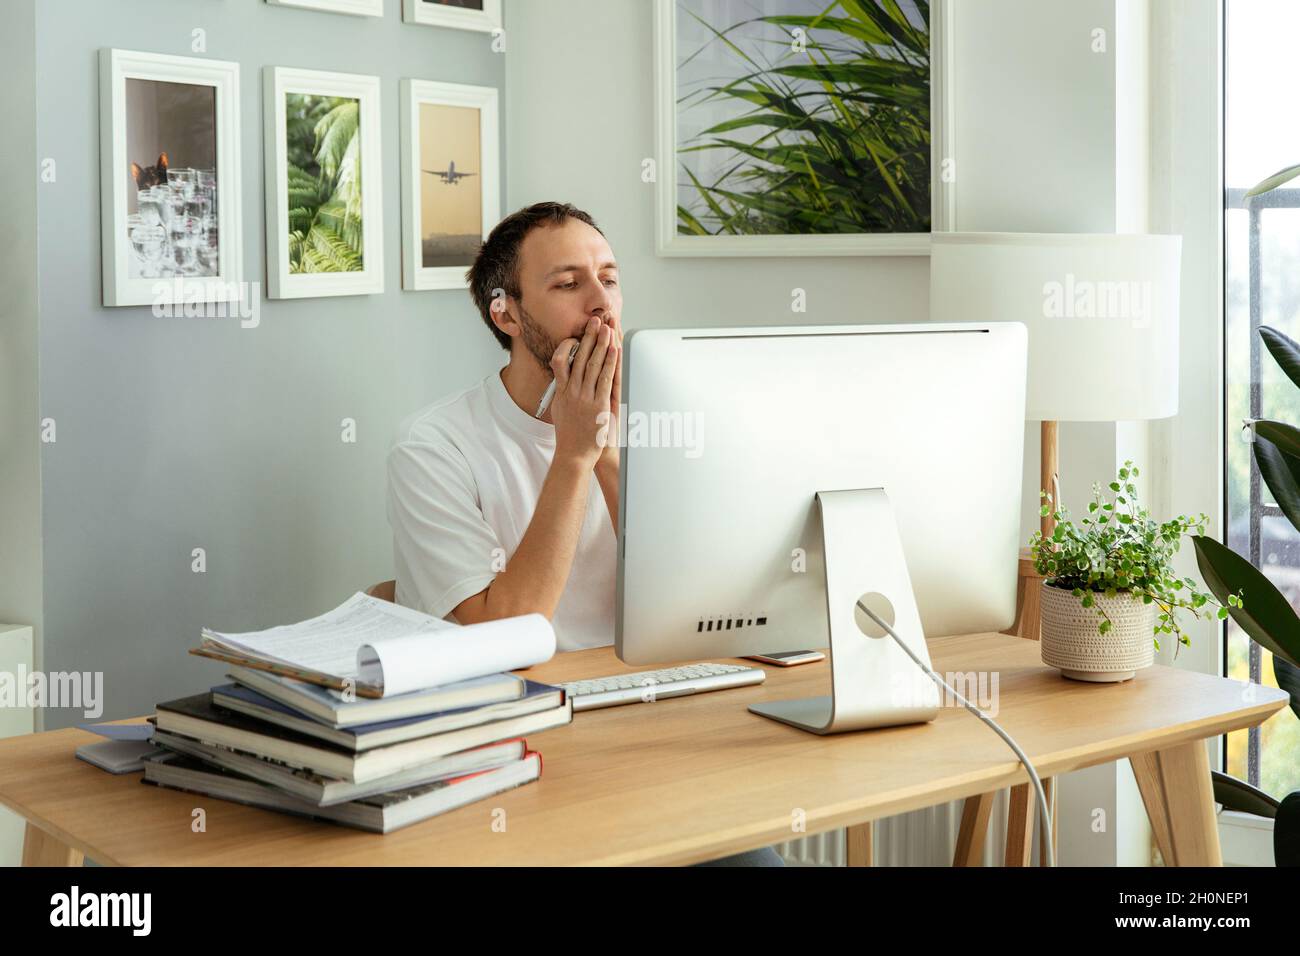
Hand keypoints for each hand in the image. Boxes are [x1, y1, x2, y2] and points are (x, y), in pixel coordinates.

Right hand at [550, 316, 616, 468]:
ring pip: (593, 364)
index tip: (576, 335)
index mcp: (561, 392)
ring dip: (601, 344)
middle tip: (594, 319)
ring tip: (606, 327)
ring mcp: (585, 397)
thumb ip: (563, 393)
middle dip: (588, 337)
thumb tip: (562, 380)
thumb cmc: (570, 435)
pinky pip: (606, 379)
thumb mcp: (560, 410)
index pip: (560, 361)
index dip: (569, 345)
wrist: (574, 455)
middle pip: (580, 357)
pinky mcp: (599, 405)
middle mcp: (571, 392)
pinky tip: (614, 350)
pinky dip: (610, 363)